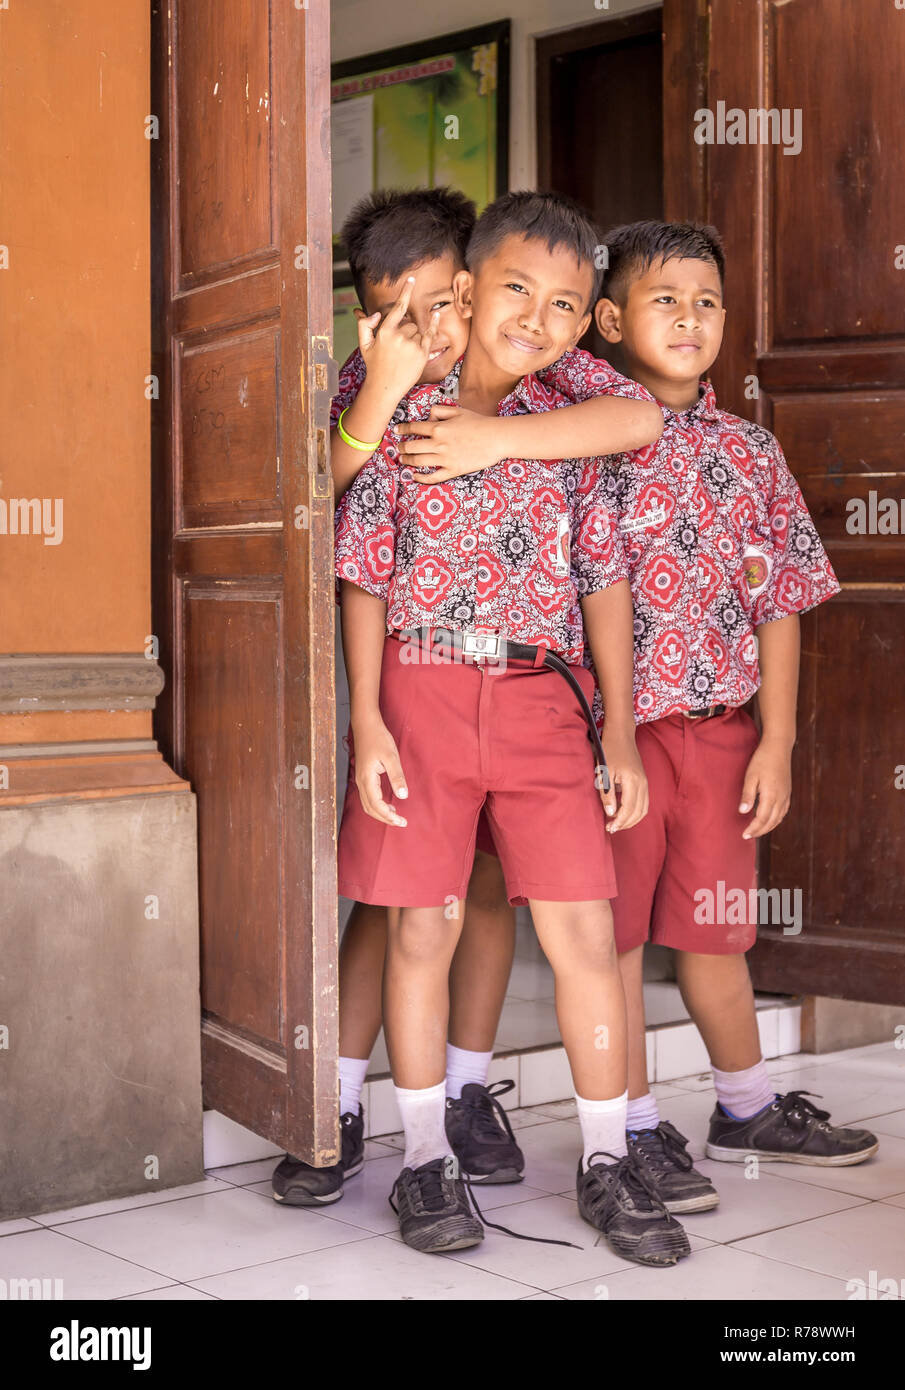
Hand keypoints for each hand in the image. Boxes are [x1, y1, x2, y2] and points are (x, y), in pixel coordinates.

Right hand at [351, 715, 408, 826]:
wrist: (365, 725)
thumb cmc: (378, 738)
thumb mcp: (391, 757)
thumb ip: (397, 777)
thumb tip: (403, 796)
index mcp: (367, 779)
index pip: (376, 805)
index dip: (389, 817)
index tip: (402, 821)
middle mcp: (361, 782)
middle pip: (370, 809)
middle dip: (385, 818)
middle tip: (401, 822)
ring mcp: (361, 780)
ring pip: (368, 804)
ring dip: (381, 813)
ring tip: (396, 816)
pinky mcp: (363, 776)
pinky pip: (368, 797)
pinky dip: (377, 805)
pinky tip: (388, 804)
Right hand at [356, 276, 438, 401]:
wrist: (384, 388)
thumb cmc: (374, 366)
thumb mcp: (364, 345)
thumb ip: (364, 325)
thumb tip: (375, 313)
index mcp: (385, 331)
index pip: (398, 307)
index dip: (406, 292)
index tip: (412, 279)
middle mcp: (399, 336)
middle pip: (409, 323)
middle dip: (405, 332)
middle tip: (397, 349)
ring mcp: (412, 345)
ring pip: (417, 331)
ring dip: (413, 339)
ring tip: (404, 355)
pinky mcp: (422, 353)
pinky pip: (430, 335)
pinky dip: (433, 326)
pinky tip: (437, 316)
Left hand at [395, 404, 502, 481]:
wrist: (496, 439)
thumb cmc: (479, 423)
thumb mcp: (458, 410)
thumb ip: (439, 411)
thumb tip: (427, 417)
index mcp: (438, 428)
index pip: (414, 428)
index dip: (402, 429)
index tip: (396, 431)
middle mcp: (438, 444)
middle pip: (412, 447)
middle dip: (402, 447)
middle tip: (398, 448)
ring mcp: (445, 459)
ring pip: (418, 461)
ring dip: (407, 461)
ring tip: (402, 460)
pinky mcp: (453, 470)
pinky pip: (432, 477)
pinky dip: (421, 478)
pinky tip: (414, 476)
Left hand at [599, 724, 647, 831]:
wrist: (621, 735)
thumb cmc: (609, 751)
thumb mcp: (604, 772)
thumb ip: (607, 794)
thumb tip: (611, 814)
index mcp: (632, 780)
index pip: (629, 808)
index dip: (620, 821)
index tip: (609, 828)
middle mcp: (643, 783)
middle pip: (638, 812)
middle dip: (625, 823)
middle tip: (611, 829)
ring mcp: (645, 782)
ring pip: (643, 809)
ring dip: (632, 820)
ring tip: (617, 824)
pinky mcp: (644, 781)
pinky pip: (644, 802)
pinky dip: (636, 812)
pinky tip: (623, 814)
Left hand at [739, 736, 791, 837]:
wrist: (778, 747)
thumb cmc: (762, 760)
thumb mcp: (751, 776)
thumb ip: (747, 795)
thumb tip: (743, 812)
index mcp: (771, 795)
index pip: (762, 819)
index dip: (753, 829)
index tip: (744, 835)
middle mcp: (781, 798)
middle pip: (771, 821)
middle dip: (760, 831)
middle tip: (748, 835)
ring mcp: (786, 795)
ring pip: (779, 818)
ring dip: (768, 827)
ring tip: (757, 831)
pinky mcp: (788, 792)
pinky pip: (783, 811)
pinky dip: (776, 819)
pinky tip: (770, 820)